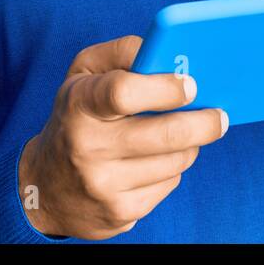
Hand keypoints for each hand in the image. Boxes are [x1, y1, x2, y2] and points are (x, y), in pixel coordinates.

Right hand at [18, 35, 228, 239]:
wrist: (44, 187)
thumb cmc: (75, 116)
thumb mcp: (83, 73)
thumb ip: (123, 52)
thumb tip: (166, 51)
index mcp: (78, 104)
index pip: (123, 92)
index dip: (165, 88)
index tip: (191, 86)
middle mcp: (87, 147)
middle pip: (166, 134)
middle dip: (203, 123)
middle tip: (219, 115)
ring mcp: (103, 185)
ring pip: (175, 160)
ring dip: (188, 144)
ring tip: (182, 134)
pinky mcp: (119, 213)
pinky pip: (168, 184)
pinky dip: (171, 169)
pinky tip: (156, 160)